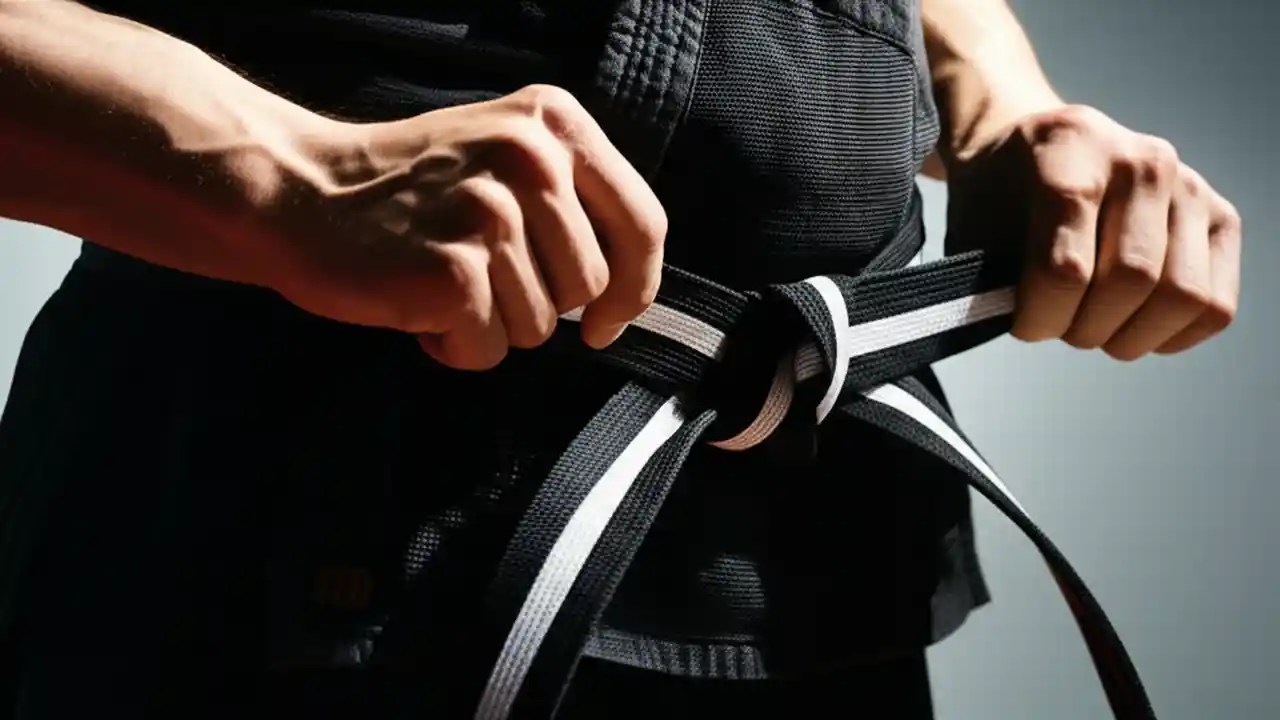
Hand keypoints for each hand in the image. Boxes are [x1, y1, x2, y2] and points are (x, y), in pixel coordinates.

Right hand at [256, 84, 666, 369]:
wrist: (295, 192)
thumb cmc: (407, 191)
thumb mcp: (504, 156)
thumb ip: (571, 198)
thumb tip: (628, 292)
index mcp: (554, 122)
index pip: (645, 224)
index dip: (634, 288)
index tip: (606, 321)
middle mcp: (532, 158)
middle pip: (591, 286)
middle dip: (540, 304)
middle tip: (474, 275)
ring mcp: (492, 213)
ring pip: (541, 327)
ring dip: (490, 325)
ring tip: (435, 280)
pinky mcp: (455, 270)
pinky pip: (489, 350)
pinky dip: (452, 347)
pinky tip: (414, 306)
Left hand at [944, 104, 1241, 359]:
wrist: (1039, 150)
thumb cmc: (1001, 196)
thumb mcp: (974, 225)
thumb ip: (988, 277)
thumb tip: (1014, 331)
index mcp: (1070, 149)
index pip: (1066, 263)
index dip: (1041, 315)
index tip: (1022, 326)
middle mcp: (1142, 159)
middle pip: (1131, 280)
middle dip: (1085, 327)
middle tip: (1059, 327)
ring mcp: (1189, 184)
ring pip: (1181, 295)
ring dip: (1129, 336)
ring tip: (1093, 329)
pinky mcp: (1219, 216)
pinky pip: (1215, 304)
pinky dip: (1172, 335)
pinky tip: (1131, 327)